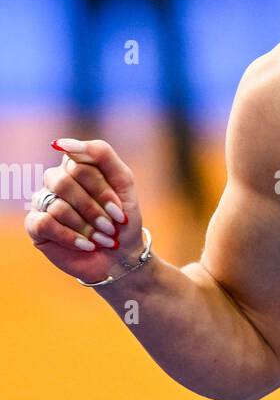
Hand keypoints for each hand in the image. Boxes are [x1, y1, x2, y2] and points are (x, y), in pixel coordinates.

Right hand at [25, 137, 144, 283]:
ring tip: (102, 239)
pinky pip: (46, 223)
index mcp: (75, 165)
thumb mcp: (123, 181)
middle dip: (93, 209)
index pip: (80, 163)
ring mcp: (44, 202)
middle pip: (65, 182)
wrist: (122, 256)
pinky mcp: (36, 226)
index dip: (102, 190)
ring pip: (57, 205)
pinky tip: (87, 245)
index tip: (120, 211)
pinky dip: (71, 237)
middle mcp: (56, 180)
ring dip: (86, 226)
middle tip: (110, 227)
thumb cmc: (122, 218)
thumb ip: (100, 153)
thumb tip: (60, 143)